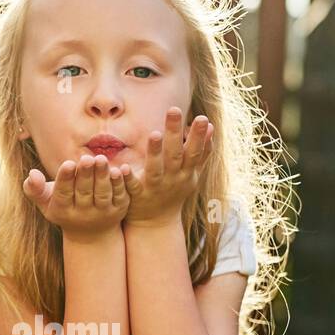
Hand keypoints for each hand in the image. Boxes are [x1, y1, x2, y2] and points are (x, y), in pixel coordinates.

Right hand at [23, 152, 128, 239]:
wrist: (91, 233)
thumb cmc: (63, 208)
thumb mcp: (45, 202)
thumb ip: (34, 189)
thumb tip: (32, 174)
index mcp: (63, 210)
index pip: (63, 194)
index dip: (66, 179)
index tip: (68, 163)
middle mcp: (83, 214)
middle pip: (84, 193)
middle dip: (85, 175)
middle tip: (87, 158)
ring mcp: (102, 214)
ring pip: (102, 195)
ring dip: (103, 177)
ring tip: (102, 159)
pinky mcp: (119, 210)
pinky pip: (120, 196)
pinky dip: (119, 184)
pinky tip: (119, 170)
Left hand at [121, 107, 213, 225]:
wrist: (156, 224)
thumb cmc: (175, 192)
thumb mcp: (192, 174)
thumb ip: (202, 152)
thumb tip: (211, 126)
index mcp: (186, 172)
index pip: (194, 152)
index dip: (199, 136)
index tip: (203, 118)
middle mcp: (172, 179)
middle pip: (175, 155)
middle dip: (175, 133)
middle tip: (174, 110)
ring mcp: (155, 188)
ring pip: (155, 169)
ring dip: (155, 153)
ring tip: (154, 134)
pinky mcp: (137, 197)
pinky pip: (132, 186)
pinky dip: (128, 178)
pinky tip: (122, 167)